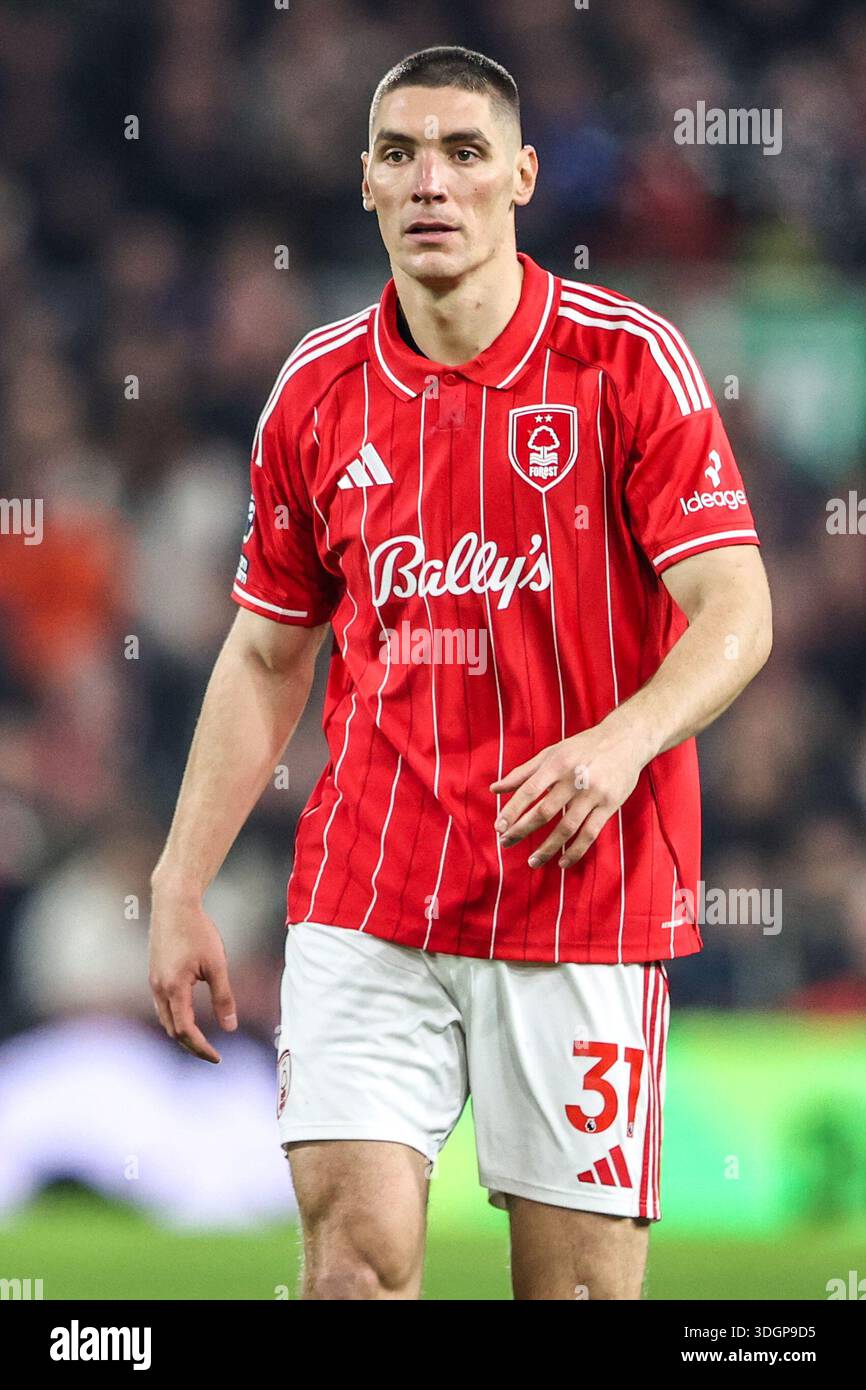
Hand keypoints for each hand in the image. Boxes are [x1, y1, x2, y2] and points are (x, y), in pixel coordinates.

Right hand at [148, 888, 237, 1062]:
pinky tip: (188, 1016)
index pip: (186, 1031)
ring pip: (165, 1019)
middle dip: (191, 1045)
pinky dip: (175, 1018)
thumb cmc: (197, 931)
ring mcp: (154, 981)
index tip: (217, 1057)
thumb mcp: (217, 965)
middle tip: (211, 1054)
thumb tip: (230, 1027)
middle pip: (172, 1030)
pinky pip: (162, 1006)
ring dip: (181, 1033)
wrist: (173, 904)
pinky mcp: (154, 974)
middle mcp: (159, 989)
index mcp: (174, 989)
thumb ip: (223, 997)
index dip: (201, 1048)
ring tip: (201, 1040)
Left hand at [489, 715, 650, 868]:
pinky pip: (590, 833)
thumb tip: (494, 789)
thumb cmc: (582, 747)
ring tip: (533, 861)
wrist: (626, 740)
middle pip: (544, 811)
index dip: (512, 810)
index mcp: (556, 764)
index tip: (499, 827)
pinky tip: (563, 861)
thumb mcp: (551, 753)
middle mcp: (573, 779)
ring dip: (548, 848)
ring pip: (566, 827)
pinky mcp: (609, 805)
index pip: (529, 790)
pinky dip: (576, 850)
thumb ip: (522, 773)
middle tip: (506, 844)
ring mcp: (593, 794)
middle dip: (522, 830)